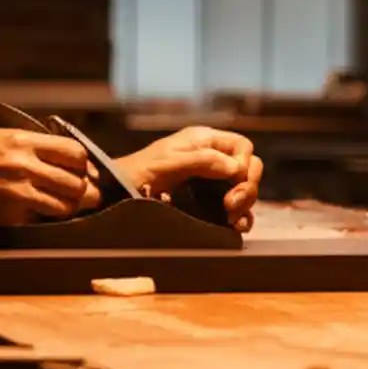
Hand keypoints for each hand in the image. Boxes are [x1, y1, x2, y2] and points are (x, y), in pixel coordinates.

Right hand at [0, 129, 101, 228]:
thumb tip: (68, 160)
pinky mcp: (10, 214)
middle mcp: (22, 162)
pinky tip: (33, 217)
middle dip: (80, 192)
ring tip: (54, 209)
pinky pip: (44, 221)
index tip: (80, 174)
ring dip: (66, 210)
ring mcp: (17, 190)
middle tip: (74, 197)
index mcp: (20, 140)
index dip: (82, 166)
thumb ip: (31, 147)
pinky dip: (44, 221)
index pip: (75, 151)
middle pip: (77, 181)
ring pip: (67, 205)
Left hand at [115, 126, 263, 231]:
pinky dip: (241, 218)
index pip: (242, 146)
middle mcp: (211, 158)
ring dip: (245, 204)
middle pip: (248, 168)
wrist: (118, 193)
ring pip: (245, 189)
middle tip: (231, 205)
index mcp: (203, 141)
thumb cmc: (138, 171)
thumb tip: (235, 168)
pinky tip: (234, 226)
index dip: (243, 163)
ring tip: (231, 219)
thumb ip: (201, 160)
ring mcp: (212, 182)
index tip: (232, 181)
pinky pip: (237, 209)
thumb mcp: (167, 161)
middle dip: (247, 186)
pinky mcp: (209, 203)